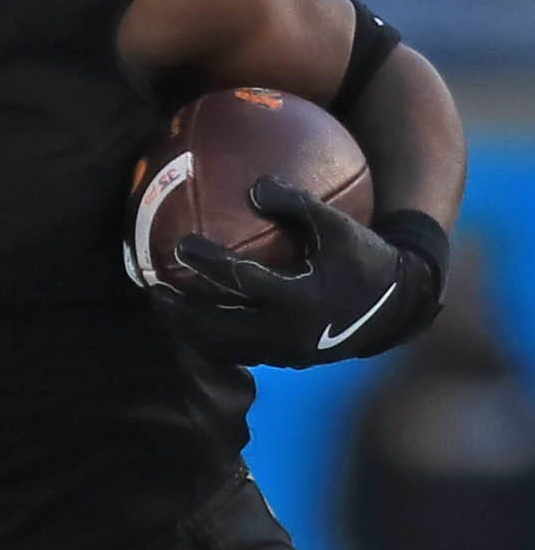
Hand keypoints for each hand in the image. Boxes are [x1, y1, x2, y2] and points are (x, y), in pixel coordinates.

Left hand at [161, 179, 444, 367]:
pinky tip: (188, 319)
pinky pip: (234, 354)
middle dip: (181, 310)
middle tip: (153, 287)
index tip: (179, 245)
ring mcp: (283, 354)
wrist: (395, 307)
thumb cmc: (363, 258)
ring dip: (187, 328)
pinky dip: (207, 338)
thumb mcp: (339, 227)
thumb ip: (298, 205)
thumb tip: (254, 187)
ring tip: (163, 305)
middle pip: (217, 327)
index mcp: (302, 300)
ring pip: (221, 348)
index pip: (243, 281)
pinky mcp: (282, 362)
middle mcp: (288, 334)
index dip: (209, 264)